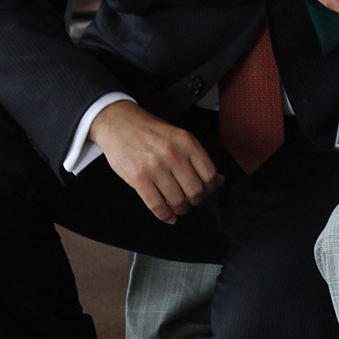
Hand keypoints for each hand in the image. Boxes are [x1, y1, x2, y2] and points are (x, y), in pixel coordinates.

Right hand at [90, 100, 222, 223]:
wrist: (119, 122)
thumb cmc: (151, 131)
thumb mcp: (179, 137)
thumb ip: (198, 158)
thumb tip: (219, 181)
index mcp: (187, 142)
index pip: (209, 175)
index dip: (210, 189)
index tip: (204, 191)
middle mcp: (173, 154)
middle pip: (196, 191)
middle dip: (195, 201)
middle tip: (190, 201)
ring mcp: (155, 167)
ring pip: (177, 201)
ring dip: (180, 210)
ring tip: (178, 207)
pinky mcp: (138, 178)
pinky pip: (157, 206)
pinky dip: (165, 216)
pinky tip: (168, 216)